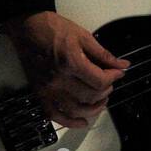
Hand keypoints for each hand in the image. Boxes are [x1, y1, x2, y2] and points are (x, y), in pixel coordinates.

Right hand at [0, 10, 130, 128]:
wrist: (28, 27)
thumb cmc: (53, 28)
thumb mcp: (83, 36)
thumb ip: (103, 54)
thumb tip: (122, 65)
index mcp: (71, 63)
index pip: (100, 81)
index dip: (114, 78)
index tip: (118, 72)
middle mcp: (59, 79)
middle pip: (91, 96)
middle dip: (106, 91)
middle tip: (109, 82)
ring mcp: (48, 89)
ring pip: (77, 109)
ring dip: (93, 109)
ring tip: (101, 100)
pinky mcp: (40, 93)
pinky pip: (55, 115)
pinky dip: (70, 122)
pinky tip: (82, 122)